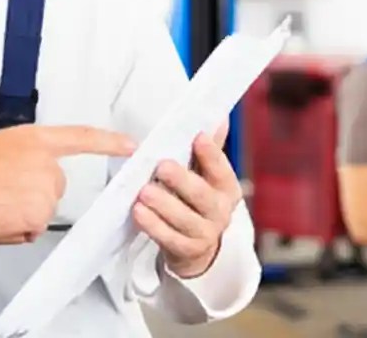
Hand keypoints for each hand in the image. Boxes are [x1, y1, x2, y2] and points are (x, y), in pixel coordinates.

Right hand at [0, 125, 134, 244]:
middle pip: (53, 187)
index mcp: (34, 139)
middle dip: (30, 196)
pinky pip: (31, 229)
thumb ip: (22, 160)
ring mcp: (44, 188)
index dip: (107, 142)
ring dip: (20, 215)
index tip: (129, 146)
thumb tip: (25, 181)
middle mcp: (45, 162)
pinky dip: (14, 230)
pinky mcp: (39, 213)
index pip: (80, 138)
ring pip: (41, 212)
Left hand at [133, 130, 241, 278]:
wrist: (196, 245)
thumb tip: (219, 117)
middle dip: (183, 181)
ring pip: (185, 219)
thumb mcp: (205, 175)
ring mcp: (205, 234)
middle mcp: (221, 212)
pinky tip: (138, 212)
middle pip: (203, 196)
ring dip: (164, 205)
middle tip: (162, 166)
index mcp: (228, 189)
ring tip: (145, 191)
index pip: (222, 170)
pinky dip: (153, 226)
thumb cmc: (196, 201)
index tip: (198, 137)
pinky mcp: (187, 250)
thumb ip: (210, 149)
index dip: (212, 154)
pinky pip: (169, 238)